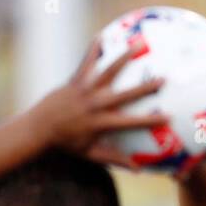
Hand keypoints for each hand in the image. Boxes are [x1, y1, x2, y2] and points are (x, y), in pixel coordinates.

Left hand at [25, 39, 167, 166]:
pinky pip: (86, 63)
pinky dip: (93, 50)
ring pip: (107, 72)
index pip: (130, 122)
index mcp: (100, 123)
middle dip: (145, 87)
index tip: (168, 116)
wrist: (38, 128)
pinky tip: (101, 35)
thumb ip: (114, 159)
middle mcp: (94, 104)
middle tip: (162, 80)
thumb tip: (137, 169)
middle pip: (124, 94)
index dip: (150, 120)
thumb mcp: (90, 154)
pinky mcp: (75, 81)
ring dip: (123, 58)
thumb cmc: (65, 144)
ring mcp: (84, 90)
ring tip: (137, 46)